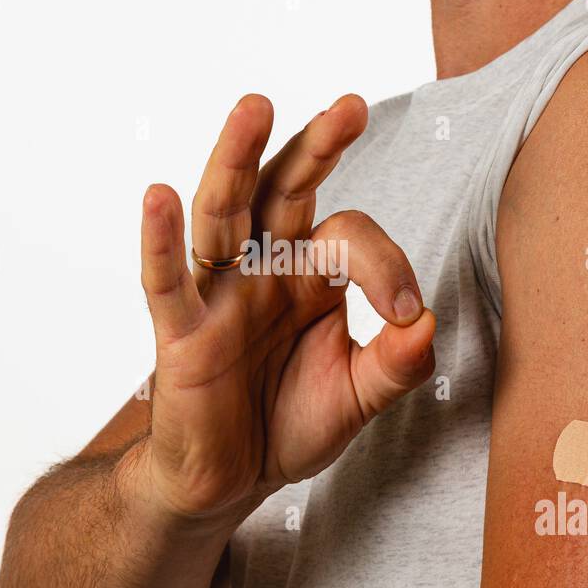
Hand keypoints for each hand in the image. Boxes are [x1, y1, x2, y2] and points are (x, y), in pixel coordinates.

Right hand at [138, 93, 435, 519]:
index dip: (385, 267)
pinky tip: (160, 196)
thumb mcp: (357, 398)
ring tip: (254, 108)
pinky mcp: (179, 332)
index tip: (406, 314)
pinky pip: (165, 281)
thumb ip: (396, 366)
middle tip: (349, 106)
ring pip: (223, 214)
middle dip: (314, 148)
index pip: (349, 237)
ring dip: (237, 160)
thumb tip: (428, 323)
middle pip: (283, 190)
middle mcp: (264, 269)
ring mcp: (218, 294)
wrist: (231, 482)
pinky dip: (159, 240)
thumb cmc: (289, 424)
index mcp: (310, 275)